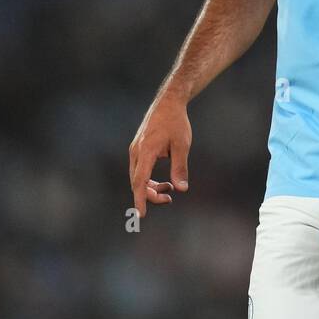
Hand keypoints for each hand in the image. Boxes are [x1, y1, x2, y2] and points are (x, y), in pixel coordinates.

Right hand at [128, 90, 192, 217]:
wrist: (168, 103)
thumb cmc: (176, 122)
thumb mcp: (182, 145)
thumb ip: (180, 168)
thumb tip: (181, 189)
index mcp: (146, 151)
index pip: (140, 181)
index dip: (141, 199)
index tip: (141, 215)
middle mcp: (136, 152)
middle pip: (138, 182)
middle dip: (151, 195)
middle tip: (169, 199)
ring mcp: (135, 151)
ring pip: (138, 178)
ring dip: (151, 188)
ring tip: (169, 191)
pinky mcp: (138, 150)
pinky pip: (140, 171)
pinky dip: (150, 180)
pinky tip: (164, 183)